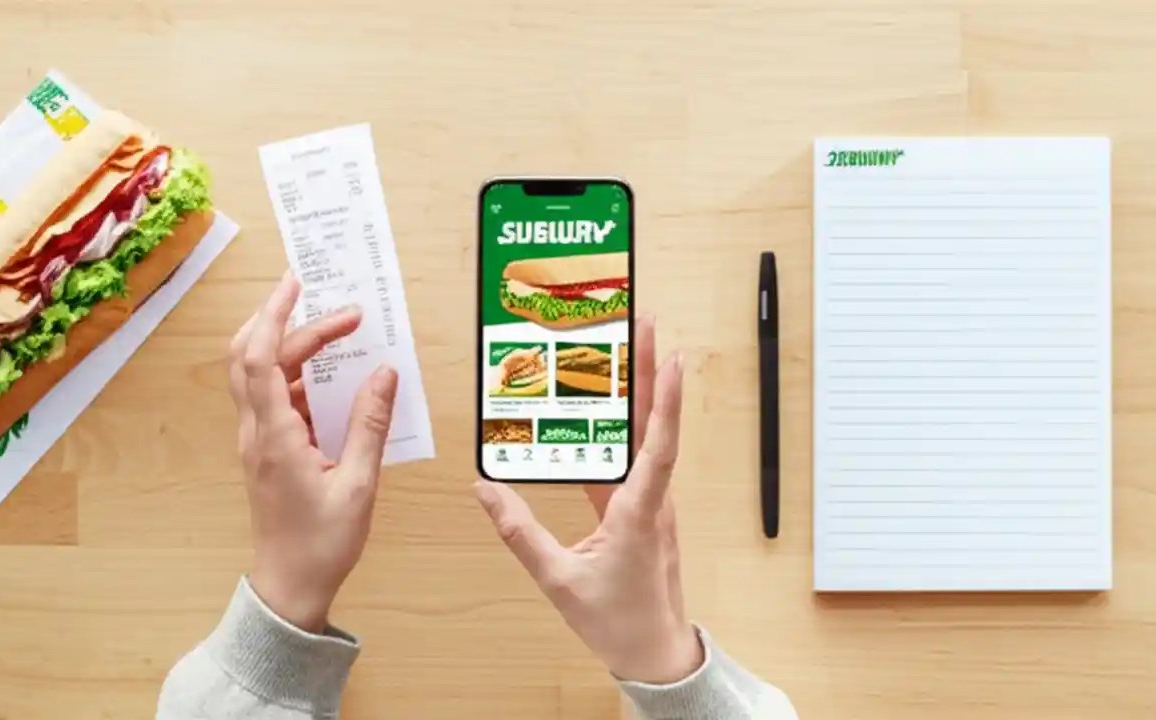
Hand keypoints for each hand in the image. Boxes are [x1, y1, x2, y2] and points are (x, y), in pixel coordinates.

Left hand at [228, 272, 397, 631]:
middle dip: (289, 322)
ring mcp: (256, 440)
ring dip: (291, 346)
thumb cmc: (323, 543)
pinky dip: (297, 376)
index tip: (297, 284)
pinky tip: (334, 378)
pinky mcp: (265, 450)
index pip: (260, 358)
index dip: (276, 315)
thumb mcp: (359, 484)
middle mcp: (256, 432)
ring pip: (258, 374)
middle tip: (337, 309)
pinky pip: (274, 398)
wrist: (289, 587)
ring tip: (339, 333)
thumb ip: (370, 424)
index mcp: (274, 437)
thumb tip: (385, 373)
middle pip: (251, 356)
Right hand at [475, 317, 702, 683]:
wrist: (654, 654)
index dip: (663, 401)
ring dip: (637, 395)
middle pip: (651, 426)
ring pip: (644, 439)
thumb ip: (519, 532)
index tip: (670, 357)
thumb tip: (485, 491)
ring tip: (624, 350)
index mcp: (639, 514)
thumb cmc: (617, 622)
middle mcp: (653, 501)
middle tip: (642, 323)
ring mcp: (651, 504)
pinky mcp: (643, 511)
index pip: (656, 447)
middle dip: (648, 371)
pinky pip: (630, 462)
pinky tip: (600, 413)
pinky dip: (618, 432)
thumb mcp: (558, 580)